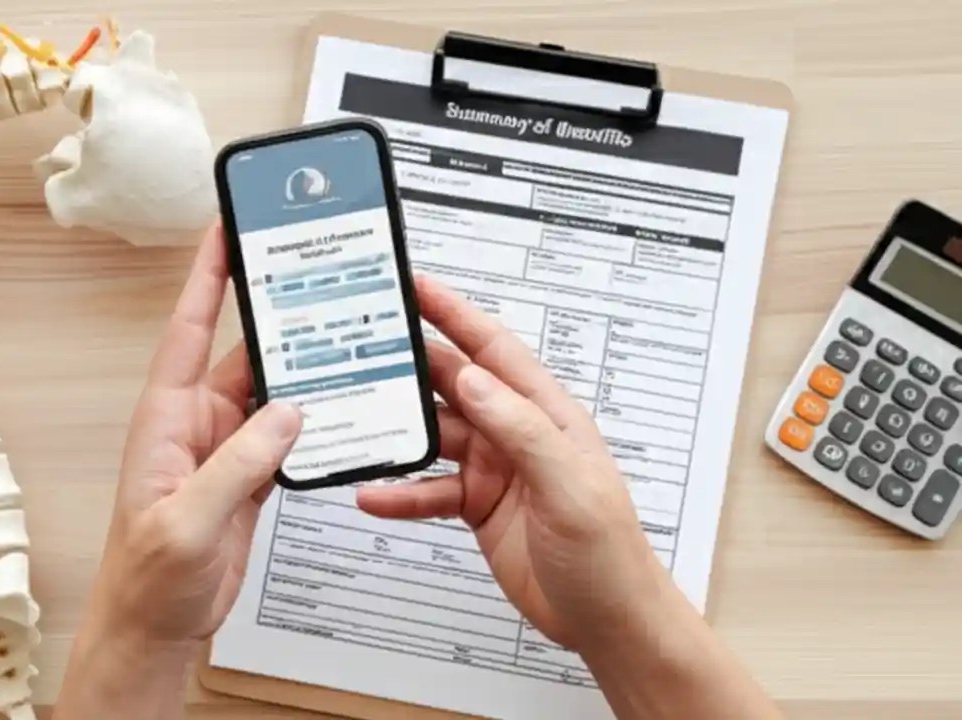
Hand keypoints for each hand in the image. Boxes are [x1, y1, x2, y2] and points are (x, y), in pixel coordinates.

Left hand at [55, 225, 301, 719]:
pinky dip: (310, 421)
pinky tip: (334, 411)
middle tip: (311, 278)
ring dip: (300, 375)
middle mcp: (194, 424)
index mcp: (165, 419)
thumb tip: (284, 414)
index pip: (187, 329)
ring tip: (339, 344)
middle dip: (275, 319)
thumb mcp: (186, 521)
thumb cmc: (146, 579)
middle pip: (242, 355)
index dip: (207, 276)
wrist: (154, 627)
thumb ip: (236, 465)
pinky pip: (284, 434)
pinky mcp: (246, 475)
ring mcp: (223, 449)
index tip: (226, 229)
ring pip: (270, 394)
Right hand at [357, 276, 671, 651]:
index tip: (417, 287)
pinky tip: (374, 496)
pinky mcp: (477, 505)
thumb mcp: (568, 486)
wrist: (608, 621)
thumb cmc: (609, 554)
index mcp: (547, 415)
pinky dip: (401, 494)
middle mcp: (517, 434)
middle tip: (364, 349)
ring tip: (359, 428)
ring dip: (399, 437)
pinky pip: (429, 491)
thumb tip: (475, 380)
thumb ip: (522, 430)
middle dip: (412, 367)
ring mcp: (495, 469)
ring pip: (435, 438)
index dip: (455, 314)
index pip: (494, 350)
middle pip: (455, 386)